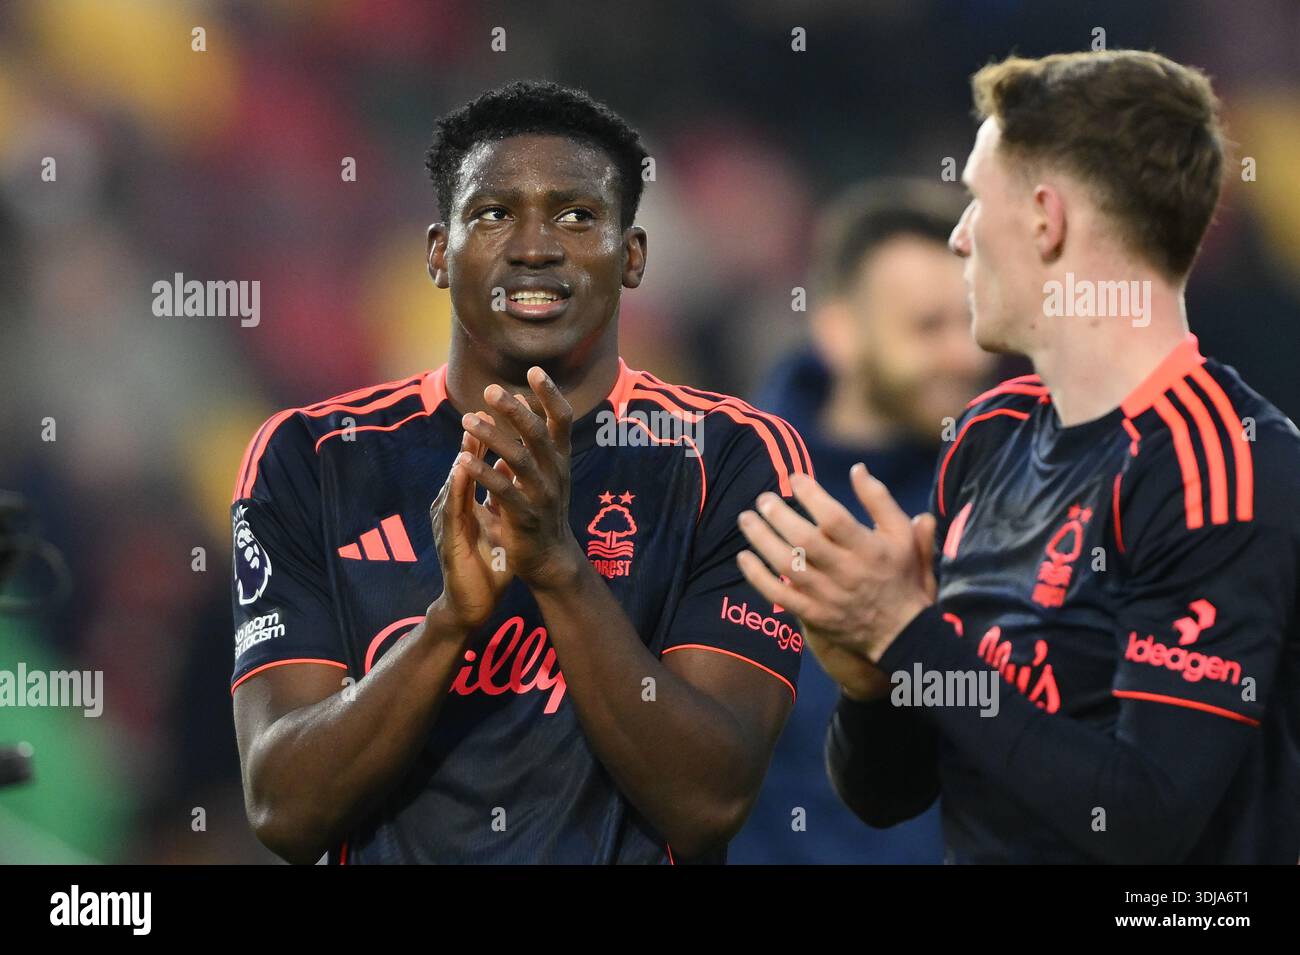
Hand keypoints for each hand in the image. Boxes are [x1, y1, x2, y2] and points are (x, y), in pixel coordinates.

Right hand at [427, 419, 512, 631]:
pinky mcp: (449, 539)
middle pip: (466, 463)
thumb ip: (501, 496)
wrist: (470, 605)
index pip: (480, 462)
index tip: (508, 410)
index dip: (493, 435)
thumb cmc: (484, 562)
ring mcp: (449, 520)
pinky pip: (454, 509)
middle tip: (489, 405)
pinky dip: (458, 487)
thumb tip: (512, 469)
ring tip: (473, 426)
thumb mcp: (497, 524)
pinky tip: (462, 468)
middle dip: (477, 434)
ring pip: (456, 480)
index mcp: (470, 501)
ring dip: (464, 453)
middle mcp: (457, 505)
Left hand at [456, 366, 584, 591]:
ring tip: (468, 419)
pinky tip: (463, 459)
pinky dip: (483, 473)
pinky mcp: (525, 517)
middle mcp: (556, 474)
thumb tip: (520, 399)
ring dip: (493, 437)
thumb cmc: (541, 508)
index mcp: (560, 460)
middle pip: (539, 434)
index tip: (534, 370)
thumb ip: (532, 438)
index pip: (562, 420)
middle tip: (490, 390)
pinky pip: (503, 491)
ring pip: (520, 459)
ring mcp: (543, 496)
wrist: (549, 559)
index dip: (550, 394)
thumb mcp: (544, 470)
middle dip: (514, 411)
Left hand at [735, 465, 935, 665]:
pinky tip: (743, 556)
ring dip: (762, 540)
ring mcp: (828, 596)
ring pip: (788, 566)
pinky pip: (779, 596)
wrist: (902, 634)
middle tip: (763, 498)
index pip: (834, 519)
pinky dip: (758, 576)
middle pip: (805, 541)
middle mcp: (848, 573)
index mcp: (870, 550)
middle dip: (779, 516)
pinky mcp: (814, 615)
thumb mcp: (902, 535)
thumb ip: (879, 500)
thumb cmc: (900, 574)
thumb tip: (856, 468)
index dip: (811, 496)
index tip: (795, 478)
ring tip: (746, 519)